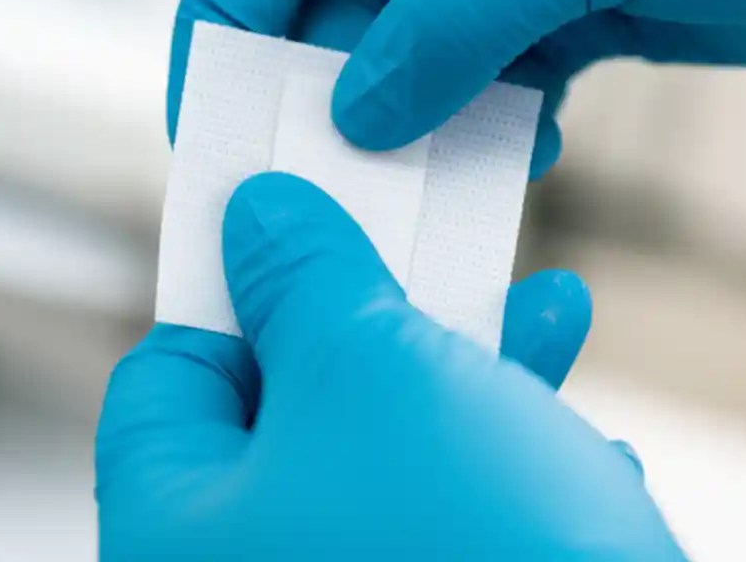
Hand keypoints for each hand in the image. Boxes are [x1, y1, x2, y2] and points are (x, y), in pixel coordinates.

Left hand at [96, 172, 684, 559]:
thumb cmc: (466, 547)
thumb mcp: (371, 368)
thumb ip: (302, 277)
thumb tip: (262, 218)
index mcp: (179, 532)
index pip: (167, 377)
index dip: (236, 289)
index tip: (305, 228)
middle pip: (286, 408)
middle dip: (379, 322)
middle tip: (427, 256)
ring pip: (384, 455)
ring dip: (470, 375)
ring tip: (545, 314)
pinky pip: (448, 518)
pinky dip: (507, 464)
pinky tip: (578, 441)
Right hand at [170, 0, 745, 176]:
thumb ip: (457, 13)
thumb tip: (357, 104)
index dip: (228, 8)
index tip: (209, 107)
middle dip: (308, 85)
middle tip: (300, 180)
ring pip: (404, 50)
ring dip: (393, 123)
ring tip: (399, 189)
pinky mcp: (569, 13)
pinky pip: (483, 82)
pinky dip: (477, 130)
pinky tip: (506, 160)